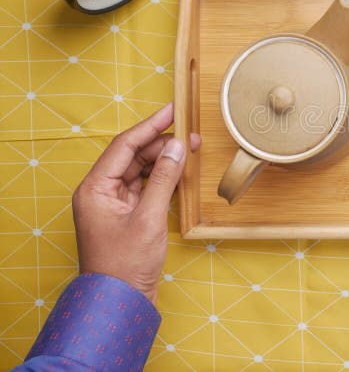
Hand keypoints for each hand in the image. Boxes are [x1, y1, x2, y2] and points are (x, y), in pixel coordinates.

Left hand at [72, 103, 199, 303]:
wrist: (120, 302)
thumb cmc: (126, 264)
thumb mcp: (149, 218)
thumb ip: (163, 179)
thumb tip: (177, 147)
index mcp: (95, 189)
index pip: (124, 146)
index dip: (150, 126)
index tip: (172, 110)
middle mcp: (101, 192)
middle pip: (133, 156)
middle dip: (162, 144)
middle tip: (191, 135)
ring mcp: (114, 204)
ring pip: (141, 170)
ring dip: (164, 160)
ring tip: (190, 150)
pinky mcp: (127, 215)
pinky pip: (145, 186)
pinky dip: (163, 178)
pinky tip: (180, 170)